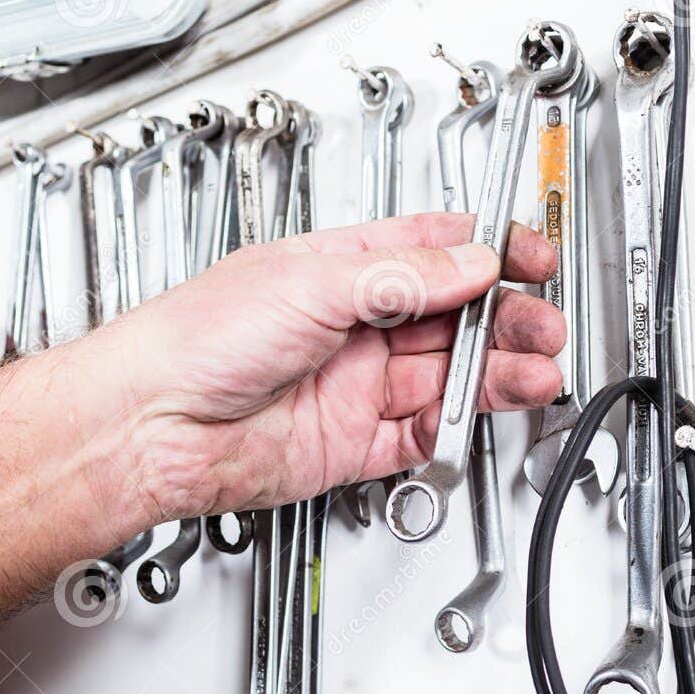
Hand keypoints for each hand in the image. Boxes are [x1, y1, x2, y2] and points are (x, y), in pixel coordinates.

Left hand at [84, 212, 563, 517]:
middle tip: (541, 321)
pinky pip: (425, 430)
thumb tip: (470, 260)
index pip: (432, 251)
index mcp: (337, 270)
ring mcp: (354, 385)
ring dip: (498, 369)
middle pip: (453, 315)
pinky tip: (491, 405)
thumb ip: (400, 276)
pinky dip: (463, 421)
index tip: (529, 255)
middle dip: (505, 316)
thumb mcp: (310, 283)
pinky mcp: (354, 442)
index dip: (487, 251)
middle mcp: (350, 325)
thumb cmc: (195, 340)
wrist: (153, 425)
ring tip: (536, 367)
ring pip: (448, 374)